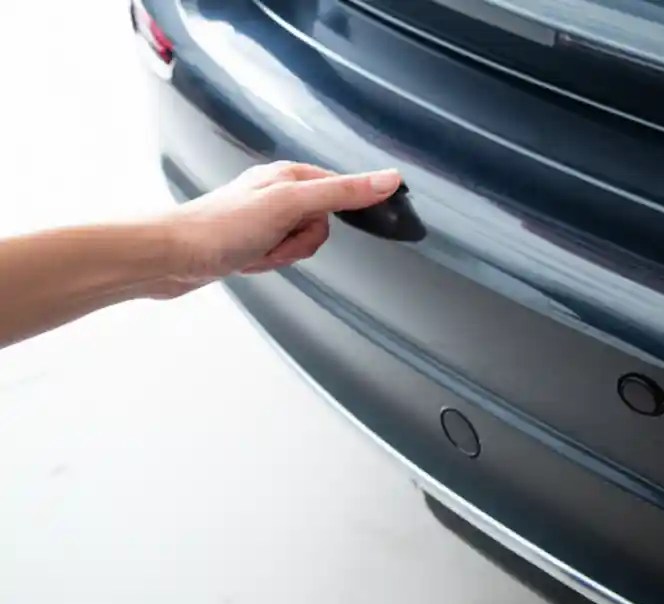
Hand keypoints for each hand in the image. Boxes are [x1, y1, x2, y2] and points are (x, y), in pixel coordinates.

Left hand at [155, 161, 400, 295]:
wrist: (171, 256)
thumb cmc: (221, 226)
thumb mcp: (291, 205)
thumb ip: (342, 192)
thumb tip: (387, 179)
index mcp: (289, 174)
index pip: (341, 191)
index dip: (334, 215)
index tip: (315, 224)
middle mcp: (277, 192)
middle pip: (323, 224)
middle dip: (302, 242)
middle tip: (277, 240)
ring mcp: (264, 218)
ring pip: (303, 244)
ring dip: (284, 255)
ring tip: (258, 251)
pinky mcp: (252, 240)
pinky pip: (282, 256)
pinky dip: (269, 263)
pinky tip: (249, 260)